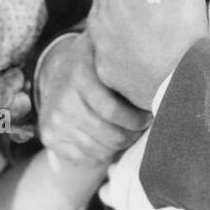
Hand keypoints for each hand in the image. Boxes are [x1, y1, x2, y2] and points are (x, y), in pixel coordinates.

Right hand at [36, 32, 152, 166]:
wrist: (56, 68)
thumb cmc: (95, 61)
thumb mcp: (107, 49)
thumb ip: (129, 59)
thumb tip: (160, 76)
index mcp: (79, 74)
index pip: (111, 110)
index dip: (136, 119)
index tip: (148, 116)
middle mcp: (62, 99)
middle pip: (110, 135)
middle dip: (132, 135)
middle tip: (141, 128)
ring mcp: (54, 120)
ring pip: (101, 151)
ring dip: (119, 146)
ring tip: (126, 132)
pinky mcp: (49, 136)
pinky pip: (85, 159)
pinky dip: (102, 155)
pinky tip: (108, 140)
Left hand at [88, 0, 209, 109]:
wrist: (185, 84)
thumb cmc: (189, 36)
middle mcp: (103, 19)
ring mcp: (101, 46)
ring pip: (98, 19)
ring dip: (108, 8)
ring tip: (118, 5)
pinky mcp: (104, 69)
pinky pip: (101, 45)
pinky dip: (107, 35)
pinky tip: (116, 36)